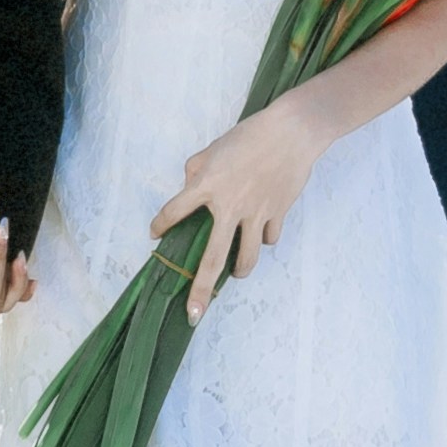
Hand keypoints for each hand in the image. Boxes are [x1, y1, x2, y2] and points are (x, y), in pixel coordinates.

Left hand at [150, 96, 340, 318]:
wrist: (292, 132)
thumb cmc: (249, 136)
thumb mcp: (213, 148)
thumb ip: (196, 171)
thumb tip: (190, 188)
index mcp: (207, 185)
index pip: (174, 211)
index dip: (161, 224)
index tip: (154, 235)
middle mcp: (229, 205)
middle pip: (212, 259)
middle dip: (200, 290)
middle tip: (192, 314)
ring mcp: (255, 213)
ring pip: (246, 258)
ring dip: (238, 270)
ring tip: (233, 274)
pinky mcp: (277, 214)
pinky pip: (268, 238)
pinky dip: (263, 238)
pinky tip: (261, 232)